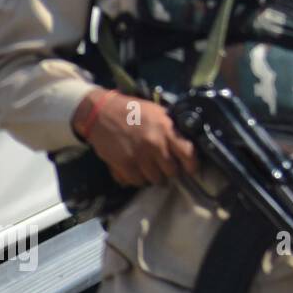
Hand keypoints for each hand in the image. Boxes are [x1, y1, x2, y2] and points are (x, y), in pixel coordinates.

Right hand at [73, 87, 197, 187]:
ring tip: (151, 169)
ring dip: (155, 176)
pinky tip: (137, 171)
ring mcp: (139, 156)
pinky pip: (138, 182)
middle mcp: (155, 144)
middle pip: (172, 171)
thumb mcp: (157, 112)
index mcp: (166, 129)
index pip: (187, 153)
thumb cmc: (132, 110)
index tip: (192, 169)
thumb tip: (188, 141)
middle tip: (166, 167)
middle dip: (170, 170)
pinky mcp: (124, 165)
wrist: (101, 113)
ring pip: (156, 179)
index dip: (192, 164)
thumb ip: (172, 128)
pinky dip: (139, 179)